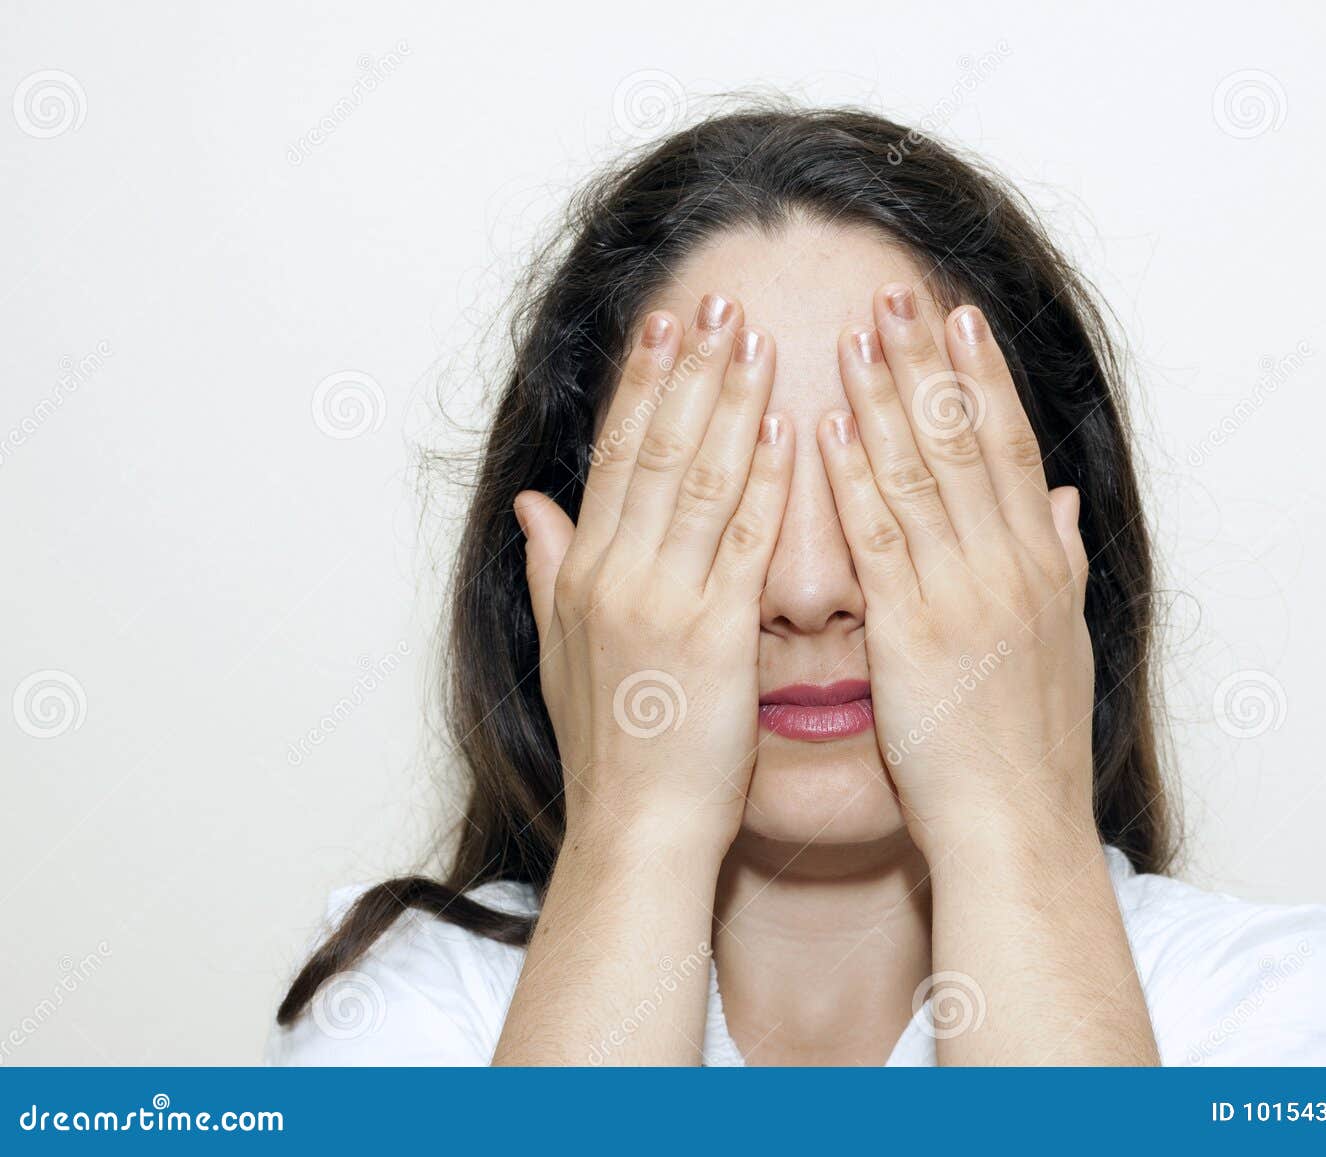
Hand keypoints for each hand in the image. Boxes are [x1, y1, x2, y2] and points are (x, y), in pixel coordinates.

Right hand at [513, 294, 792, 853]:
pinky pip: (740, 541)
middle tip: (717, 300)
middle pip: (653, 449)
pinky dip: (763, 481)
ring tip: (755, 335)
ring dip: (728, 401)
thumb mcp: (560, 655)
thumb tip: (530, 505)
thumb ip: (548, 572)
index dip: (642, 386)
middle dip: (688, 370)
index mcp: (582, 574)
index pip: (613, 457)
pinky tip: (788, 427)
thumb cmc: (612, 753)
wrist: (635, 832)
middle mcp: (613, 575)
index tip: (666, 326)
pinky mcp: (711, 636)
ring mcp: (659, 602)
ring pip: (695, 478)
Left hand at [817, 283, 1095, 856]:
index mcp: (1045, 565)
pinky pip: (881, 539)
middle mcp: (1013, 565)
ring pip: (925, 473)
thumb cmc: (1031, 748)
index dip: (984, 376)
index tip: (957, 316)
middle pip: (970, 441)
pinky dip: (854, 479)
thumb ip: (1062, 563)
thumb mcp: (1064, 644)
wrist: (1020, 827)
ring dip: (886, 397)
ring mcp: (967, 594)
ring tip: (857, 331)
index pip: (1013, 447)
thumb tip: (1066, 504)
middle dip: (929, 361)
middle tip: (896, 291)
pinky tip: (826, 428)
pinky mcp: (915, 632)